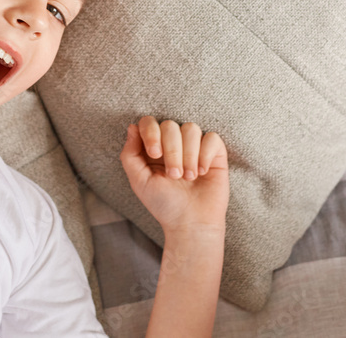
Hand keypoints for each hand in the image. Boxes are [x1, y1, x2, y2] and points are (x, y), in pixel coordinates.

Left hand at [120, 116, 228, 231]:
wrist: (190, 222)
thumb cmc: (163, 203)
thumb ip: (130, 154)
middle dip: (171, 151)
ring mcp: (194, 147)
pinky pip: (212, 138)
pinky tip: (202, 172)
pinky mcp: (215, 153)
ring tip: (188, 177)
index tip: (154, 154)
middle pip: (170, 125)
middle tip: (174, 176)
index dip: (151, 132)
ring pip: (191, 128)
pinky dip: (205, 154)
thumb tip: (132, 127)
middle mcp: (173, 143)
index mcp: (153, 146)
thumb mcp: (139, 181)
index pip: (149, 122)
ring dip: (188, 155)